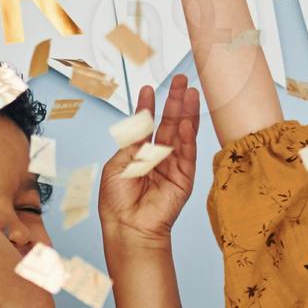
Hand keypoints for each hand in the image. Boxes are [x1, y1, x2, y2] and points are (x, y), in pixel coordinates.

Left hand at [99, 76, 200, 242]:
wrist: (128, 227)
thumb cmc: (117, 201)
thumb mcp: (118, 164)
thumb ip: (133, 143)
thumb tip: (143, 121)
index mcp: (138, 154)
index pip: (146, 125)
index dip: (148, 106)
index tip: (149, 88)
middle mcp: (157, 157)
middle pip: (168, 124)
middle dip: (174, 101)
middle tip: (180, 80)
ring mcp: (172, 166)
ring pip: (181, 134)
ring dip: (186, 112)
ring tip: (190, 92)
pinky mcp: (184, 177)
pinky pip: (187, 153)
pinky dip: (188, 135)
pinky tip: (188, 119)